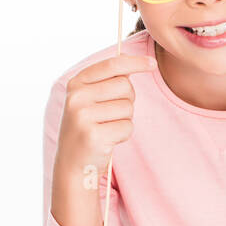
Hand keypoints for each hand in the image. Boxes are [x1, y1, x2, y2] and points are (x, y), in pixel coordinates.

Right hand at [50, 53, 157, 225]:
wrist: (73, 164)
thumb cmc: (88, 128)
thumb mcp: (89, 100)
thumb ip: (107, 81)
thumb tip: (134, 61)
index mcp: (76, 84)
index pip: (111, 65)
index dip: (135, 63)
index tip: (153, 64)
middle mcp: (77, 97)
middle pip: (125, 86)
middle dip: (127, 100)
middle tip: (112, 114)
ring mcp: (83, 117)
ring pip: (128, 108)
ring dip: (124, 120)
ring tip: (107, 128)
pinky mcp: (94, 136)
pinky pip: (127, 127)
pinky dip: (123, 135)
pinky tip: (108, 140)